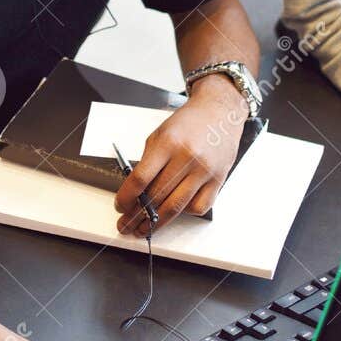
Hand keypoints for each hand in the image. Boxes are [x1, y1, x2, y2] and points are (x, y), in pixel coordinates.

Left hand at [114, 94, 240, 234]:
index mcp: (168, 143)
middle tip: (127, 224)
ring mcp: (204, 171)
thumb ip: (148, 161)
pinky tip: (176, 210)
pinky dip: (185, 213)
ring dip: (157, 222)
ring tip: (145, 228)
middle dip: (137, 216)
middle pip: (157, 196)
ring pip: (177, 207)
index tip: (120, 206)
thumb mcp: (160, 134)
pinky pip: (199, 207)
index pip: (141, 178)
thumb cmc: (188, 122)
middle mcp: (187, 158)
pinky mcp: (218, 180)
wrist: (220, 112)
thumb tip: (135, 192)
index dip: (127, 197)